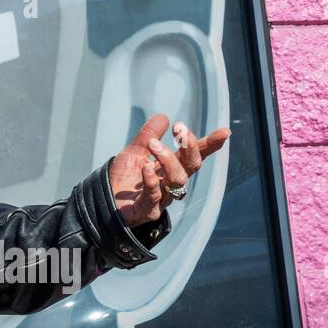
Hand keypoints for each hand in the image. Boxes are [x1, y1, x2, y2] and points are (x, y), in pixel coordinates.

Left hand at [108, 113, 230, 229]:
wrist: (103, 201)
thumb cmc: (123, 179)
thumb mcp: (134, 152)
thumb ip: (148, 135)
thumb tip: (164, 116)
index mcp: (170, 168)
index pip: (194, 156)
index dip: (209, 145)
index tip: (225, 132)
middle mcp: (170, 183)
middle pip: (191, 167)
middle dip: (189, 147)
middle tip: (179, 128)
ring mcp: (161, 198)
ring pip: (177, 181)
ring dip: (168, 159)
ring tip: (153, 144)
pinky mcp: (147, 210)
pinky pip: (154, 196)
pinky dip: (152, 181)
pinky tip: (145, 168)